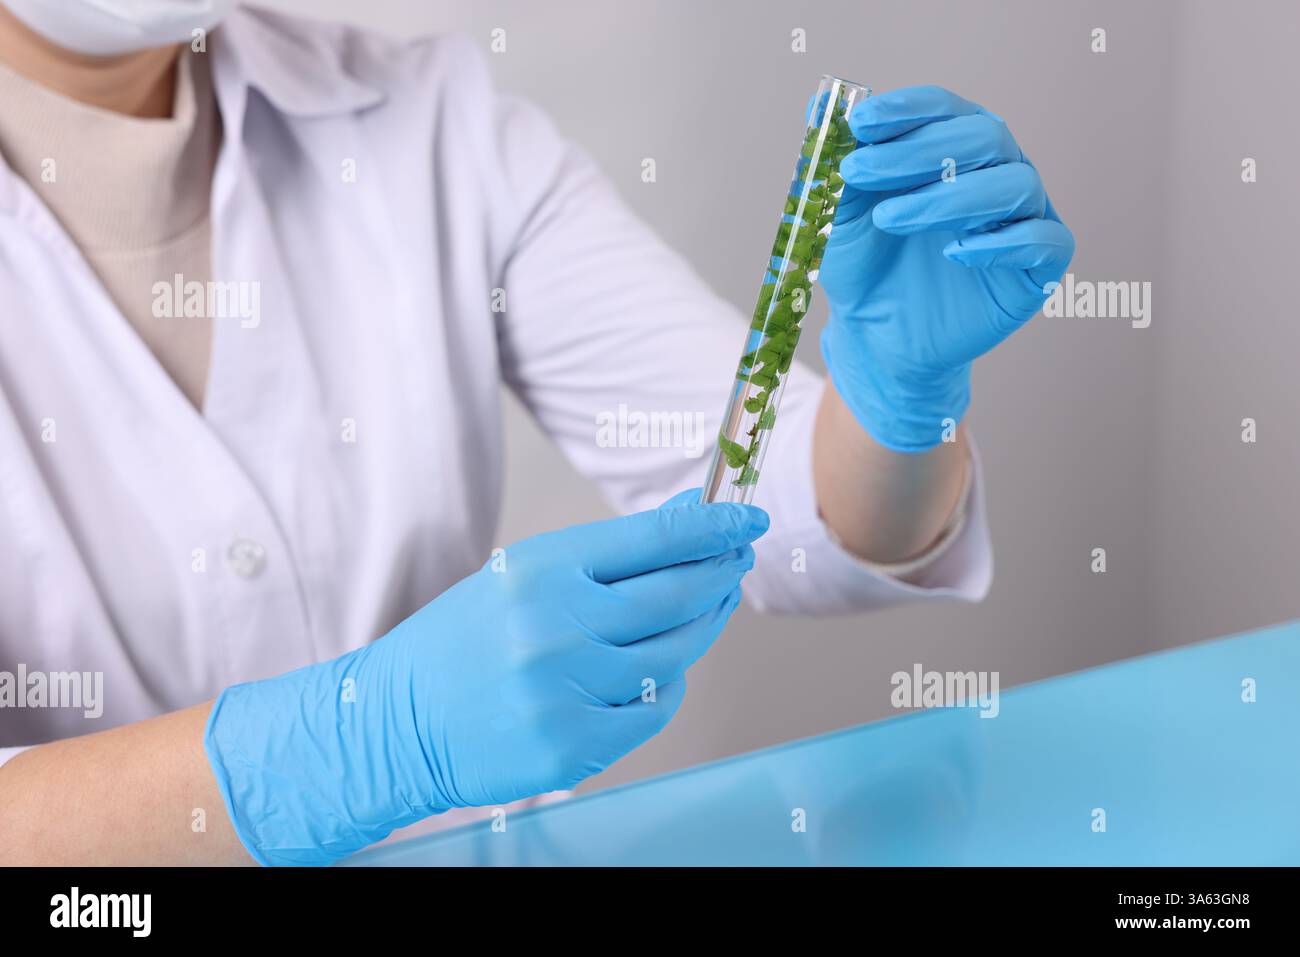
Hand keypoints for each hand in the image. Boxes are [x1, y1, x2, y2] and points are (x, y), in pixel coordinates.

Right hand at [204, 491, 766, 864]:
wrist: (395, 721)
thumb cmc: (462, 642)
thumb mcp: (522, 575)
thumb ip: (608, 553)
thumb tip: (689, 517)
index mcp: (541, 571)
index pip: (654, 540)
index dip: (714, 528)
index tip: (749, 519)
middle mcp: (556, 627)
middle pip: (677, 598)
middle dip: (720, 576)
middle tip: (736, 564)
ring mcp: (565, 689)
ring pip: (674, 655)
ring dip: (701, 630)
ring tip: (704, 612)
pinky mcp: (572, 743)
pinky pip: (653, 710)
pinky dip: (668, 687)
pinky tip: (659, 672)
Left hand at [818, 85, 1074, 452]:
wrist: (876, 337)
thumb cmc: (864, 267)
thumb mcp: (840, 213)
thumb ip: (837, 160)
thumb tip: (821, 100)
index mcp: (955, 147)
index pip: (944, 109)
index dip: (905, 110)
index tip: (860, 122)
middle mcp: (997, 172)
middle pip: (983, 137)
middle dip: (916, 151)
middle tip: (859, 171)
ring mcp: (1024, 217)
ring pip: (1014, 184)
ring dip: (947, 196)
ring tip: (889, 218)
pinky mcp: (1040, 268)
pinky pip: (1043, 240)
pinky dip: (1001, 243)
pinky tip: (953, 253)